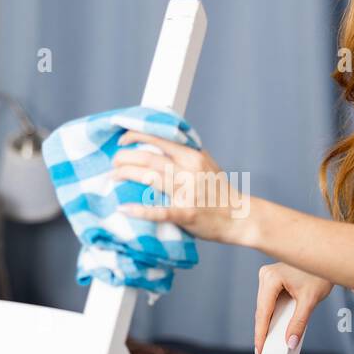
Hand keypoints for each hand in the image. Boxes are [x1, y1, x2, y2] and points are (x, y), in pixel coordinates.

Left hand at [108, 130, 251, 244]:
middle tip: (113, 162)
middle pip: (150, 158)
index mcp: (192, 157)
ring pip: (150, 178)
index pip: (159, 140)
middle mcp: (189, 171)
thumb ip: (185, 154)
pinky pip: (159, 211)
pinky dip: (139, 210)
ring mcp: (188, 192)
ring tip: (113, 177)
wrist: (241, 217)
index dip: (136, 136)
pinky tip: (123, 208)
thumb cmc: (219, 192)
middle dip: (126, 158)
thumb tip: (161, 142)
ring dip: (127, 175)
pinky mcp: (187, 214)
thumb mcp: (206, 164)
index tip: (121, 140)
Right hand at [254, 262, 332, 353]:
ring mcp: (267, 276)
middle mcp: (265, 275)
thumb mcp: (310, 301)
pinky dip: (273, 314)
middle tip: (262, 352)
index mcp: (270, 278)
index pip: (262, 312)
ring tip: (267, 342)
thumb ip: (299, 323)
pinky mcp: (272, 278)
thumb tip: (290, 343)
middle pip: (262, 310)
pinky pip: (269, 301)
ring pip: (265, 306)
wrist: (328, 257)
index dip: (260, 334)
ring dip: (268, 322)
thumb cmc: (320, 274)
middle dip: (263, 330)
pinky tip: (274, 327)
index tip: (259, 351)